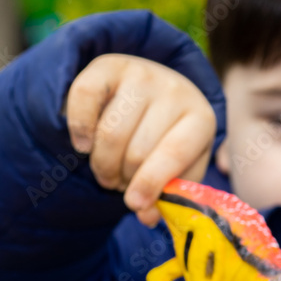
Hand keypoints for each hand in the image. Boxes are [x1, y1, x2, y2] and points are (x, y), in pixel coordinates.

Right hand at [66, 53, 216, 225]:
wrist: (152, 95)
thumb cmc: (167, 139)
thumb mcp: (178, 167)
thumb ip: (167, 194)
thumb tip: (147, 216)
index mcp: (201, 119)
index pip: (173, 154)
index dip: (150, 184)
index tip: (133, 204)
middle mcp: (175, 91)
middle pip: (137, 151)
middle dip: (122, 179)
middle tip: (119, 185)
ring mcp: (142, 74)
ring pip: (109, 134)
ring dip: (101, 163)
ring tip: (107, 170)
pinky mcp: (108, 64)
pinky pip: (84, 100)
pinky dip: (79, 130)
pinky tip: (83, 145)